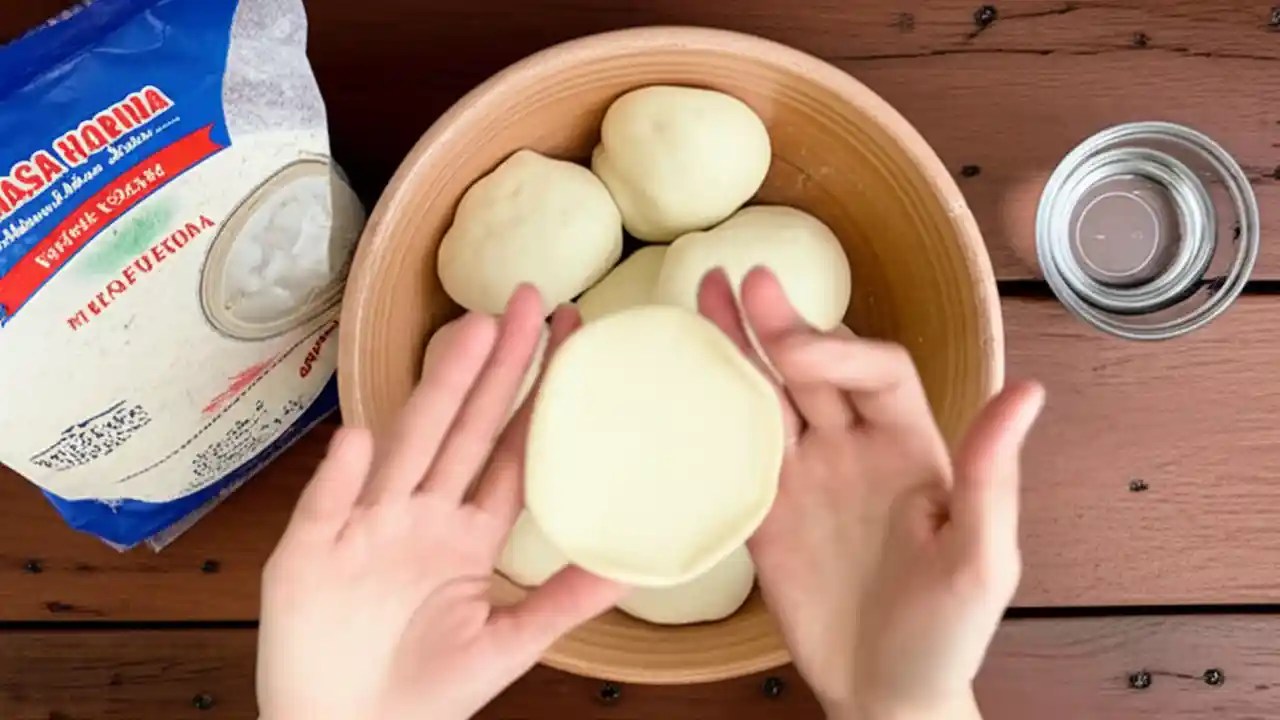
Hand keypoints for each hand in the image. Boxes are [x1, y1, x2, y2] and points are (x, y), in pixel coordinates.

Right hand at [257, 288, 623, 719]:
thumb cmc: (424, 694)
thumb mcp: (507, 644)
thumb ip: (563, 601)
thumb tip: (634, 567)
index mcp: (466, 534)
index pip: (511, 452)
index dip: (539, 398)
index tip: (568, 340)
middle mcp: (419, 516)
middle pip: (463, 427)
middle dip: (495, 366)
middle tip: (526, 300)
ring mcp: (364, 526)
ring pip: (405, 446)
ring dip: (433, 393)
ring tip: (466, 335)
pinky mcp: (308, 554)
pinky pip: (325, 509)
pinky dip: (339, 478)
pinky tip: (359, 439)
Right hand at [698, 268, 1043, 719]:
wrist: (886, 694)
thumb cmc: (947, 635)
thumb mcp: (983, 560)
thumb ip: (994, 477)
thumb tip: (1029, 390)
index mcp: (909, 447)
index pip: (873, 370)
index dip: (836, 350)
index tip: (793, 353)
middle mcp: (853, 450)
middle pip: (811, 368)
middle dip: (778, 325)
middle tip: (743, 280)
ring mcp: (803, 480)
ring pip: (765, 399)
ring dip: (737, 350)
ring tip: (707, 297)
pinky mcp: (762, 515)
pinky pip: (730, 455)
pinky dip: (706, 417)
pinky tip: (684, 378)